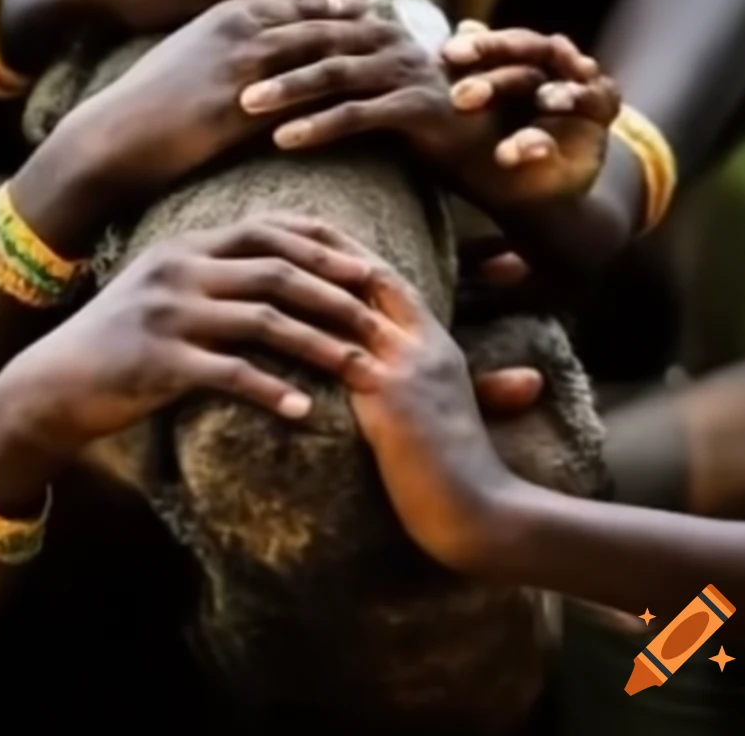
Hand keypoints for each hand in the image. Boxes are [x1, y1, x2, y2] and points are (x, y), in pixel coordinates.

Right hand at [0, 218, 384, 511]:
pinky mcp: (158, 362)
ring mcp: (167, 314)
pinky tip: (304, 411)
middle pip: (276, 272)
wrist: (53, 382)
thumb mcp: (161, 289)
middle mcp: (178, 271)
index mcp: (185, 248)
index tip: (368, 267)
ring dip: (320, 345)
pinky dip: (272, 391)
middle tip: (382, 317)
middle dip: (337, 294)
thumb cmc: (119, 339)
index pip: (267, 230)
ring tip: (363, 368)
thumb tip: (276, 269)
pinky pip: (230, 375)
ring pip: (264, 321)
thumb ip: (211, 272)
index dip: (323, 246)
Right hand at [7, 0, 415, 257]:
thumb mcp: (190, 54)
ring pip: (327, 31)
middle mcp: (238, 16)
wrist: (109, 139)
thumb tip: (272, 53)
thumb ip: (233, 40)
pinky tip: (387, 84)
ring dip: (376, 31)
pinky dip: (353, 78)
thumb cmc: (146, 105)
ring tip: (418, 35)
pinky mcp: (245, 95)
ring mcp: (243, 54)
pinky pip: (312, 81)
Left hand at [240, 18, 618, 209]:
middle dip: (263, 56)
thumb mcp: (374, 88)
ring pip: (333, 74)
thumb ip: (337, 71)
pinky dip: (320, 126)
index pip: (307, 22)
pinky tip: (282, 141)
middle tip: (213, 72)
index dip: (262, 31)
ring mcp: (406, 70)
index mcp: (371, 27)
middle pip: (313, 41)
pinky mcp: (421, 107)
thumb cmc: (424, 118)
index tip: (213, 45)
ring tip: (241, 106)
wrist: (497, 146)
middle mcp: (388, 40)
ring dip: (285, 89)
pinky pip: (361, 114)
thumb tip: (280, 66)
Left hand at [267, 217, 512, 569]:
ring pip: (353, 307)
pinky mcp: (390, 399)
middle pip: (372, 278)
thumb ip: (415, 378)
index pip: (391, 280)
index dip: (352, 254)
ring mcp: (408, 368)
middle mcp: (423, 345)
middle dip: (328, 252)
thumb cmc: (454, 469)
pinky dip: (304, 337)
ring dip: (308, 286)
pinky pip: (340, 354)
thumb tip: (375, 367)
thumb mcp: (443, 407)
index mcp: (436, 344)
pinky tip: (266, 328)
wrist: (479, 512)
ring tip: (266, 269)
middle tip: (284, 231)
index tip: (315, 234)